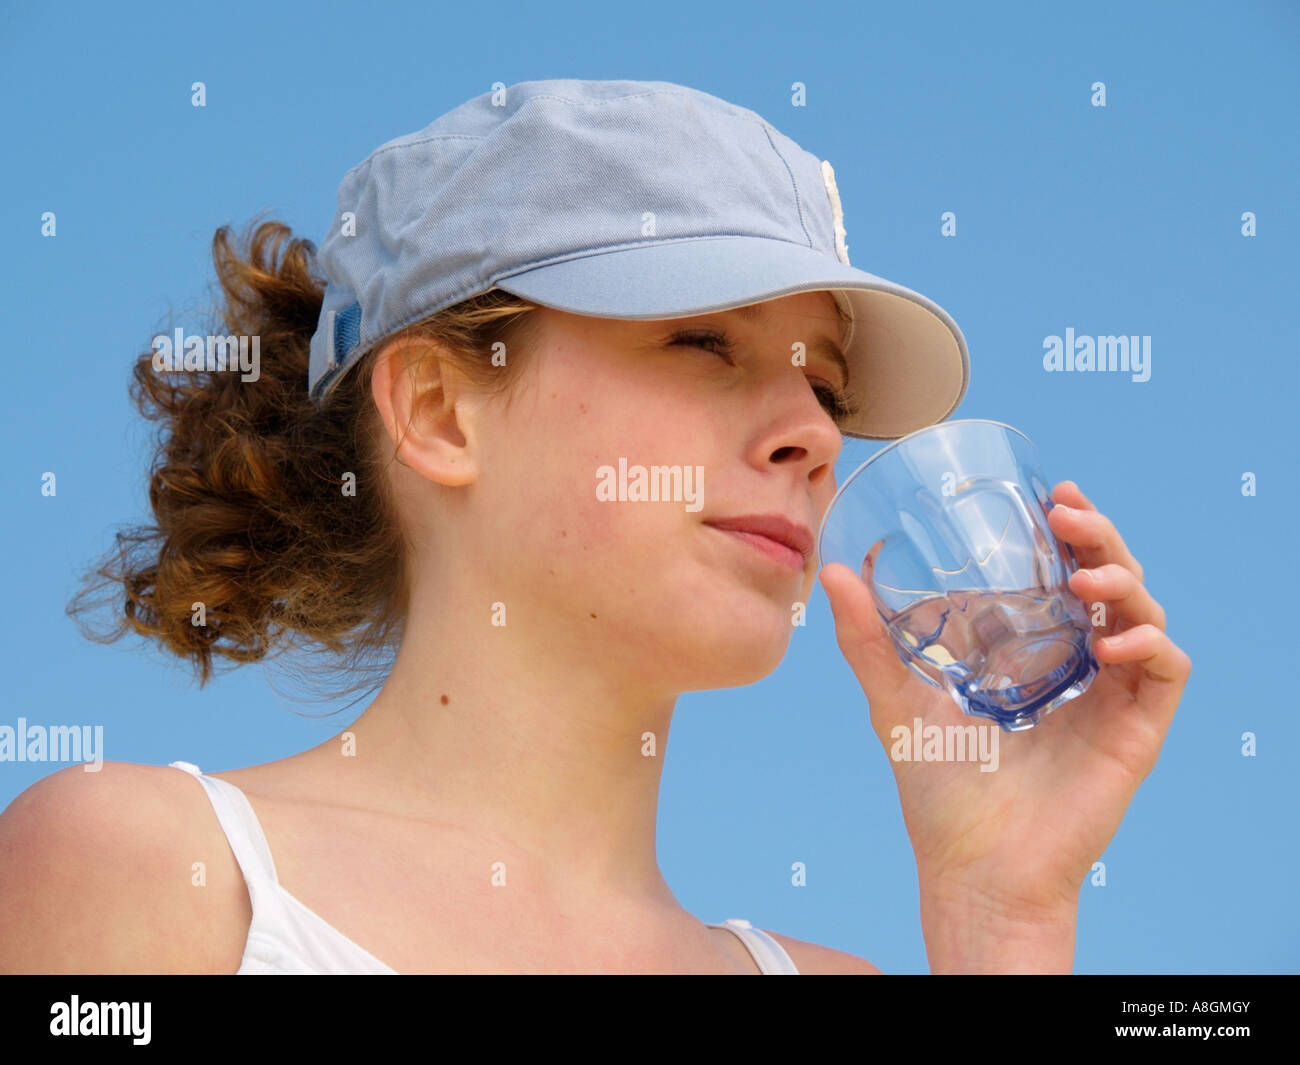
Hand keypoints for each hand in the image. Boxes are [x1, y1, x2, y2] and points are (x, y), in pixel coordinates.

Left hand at [818, 479, 1192, 923]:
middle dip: (1100, 537)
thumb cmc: (939, 792)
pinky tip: (1115, 640)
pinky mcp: (1135, 733)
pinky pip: (1167, 672)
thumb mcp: (897, 702)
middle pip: (1109, 580)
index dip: (1069, 529)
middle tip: (1069, 513)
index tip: (1052, 495)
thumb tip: (835, 572)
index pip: (1063, 573)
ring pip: (1143, 613)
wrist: (972, 867)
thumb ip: (867, 641)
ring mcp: (1109, 698)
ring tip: (1084, 577)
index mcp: (1034, 652)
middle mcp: (1077, 666)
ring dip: (1123, 581)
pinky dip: (1152, 644)